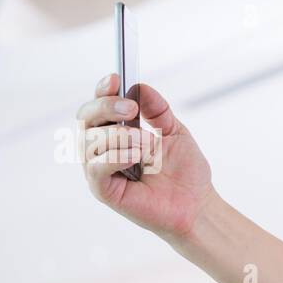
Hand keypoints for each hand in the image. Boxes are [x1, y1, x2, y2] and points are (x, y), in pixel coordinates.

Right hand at [78, 74, 215, 242]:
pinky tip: (137, 156)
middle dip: (105, 107)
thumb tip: (139, 87)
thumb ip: (157, 110)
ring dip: (121, 136)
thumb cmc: (184, 172)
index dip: (102, 90)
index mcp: (116, 132)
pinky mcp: (103, 190)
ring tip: (149, 145)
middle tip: (130, 109)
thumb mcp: (174, 131)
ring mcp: (100, 170)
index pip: (97, 106)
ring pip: (90, 141)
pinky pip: (96, 168)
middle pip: (85, 118)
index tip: (116, 78)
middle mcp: (102, 149)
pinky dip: (115, 156)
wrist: (197, 204)